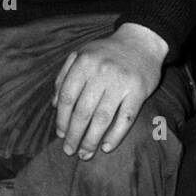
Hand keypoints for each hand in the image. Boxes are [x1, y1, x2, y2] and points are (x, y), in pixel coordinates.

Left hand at [53, 23, 167, 159]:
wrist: (141, 41)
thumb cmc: (107, 52)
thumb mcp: (81, 54)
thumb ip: (64, 76)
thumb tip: (53, 105)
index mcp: (84, 62)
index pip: (67, 97)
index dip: (61, 119)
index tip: (60, 134)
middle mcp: (101, 72)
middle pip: (83, 111)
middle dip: (74, 135)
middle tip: (69, 151)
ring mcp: (121, 82)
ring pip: (102, 118)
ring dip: (91, 140)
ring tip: (85, 154)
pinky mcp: (138, 91)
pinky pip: (125, 118)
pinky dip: (115, 136)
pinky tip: (106, 147)